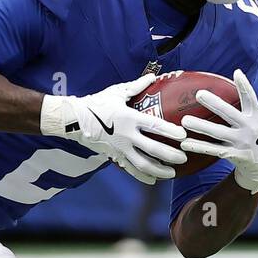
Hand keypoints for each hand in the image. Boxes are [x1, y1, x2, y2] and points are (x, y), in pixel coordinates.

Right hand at [41, 73, 187, 184]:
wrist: (74, 120)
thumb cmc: (96, 104)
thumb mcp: (117, 92)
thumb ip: (137, 86)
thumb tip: (154, 76)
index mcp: (129, 118)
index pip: (154, 125)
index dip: (170, 131)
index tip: (183, 135)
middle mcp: (126, 136)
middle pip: (153, 149)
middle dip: (171, 155)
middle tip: (183, 157)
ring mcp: (120, 148)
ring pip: (143, 164)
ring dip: (160, 169)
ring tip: (172, 172)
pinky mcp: (114, 156)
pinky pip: (131, 169)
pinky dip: (143, 176)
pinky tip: (154, 180)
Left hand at [180, 68, 257, 194]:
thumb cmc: (256, 134)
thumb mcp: (257, 118)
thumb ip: (246, 104)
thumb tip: (234, 78)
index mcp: (255, 116)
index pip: (250, 98)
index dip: (245, 85)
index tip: (236, 73)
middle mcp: (249, 127)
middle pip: (230, 113)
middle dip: (214, 103)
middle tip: (199, 94)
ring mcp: (241, 142)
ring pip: (218, 132)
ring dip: (201, 126)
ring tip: (184, 121)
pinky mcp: (233, 155)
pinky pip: (213, 150)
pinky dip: (199, 147)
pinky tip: (185, 143)